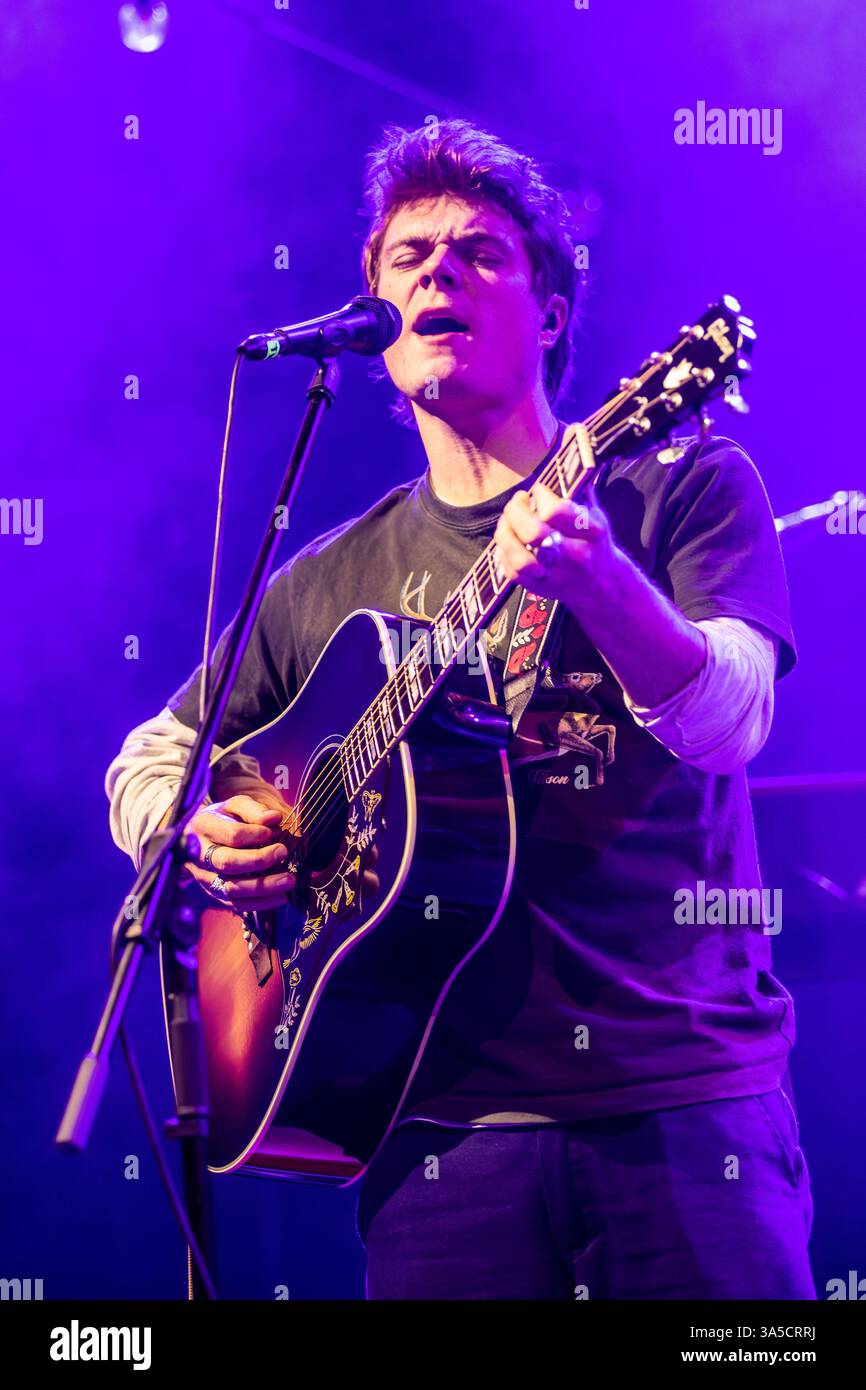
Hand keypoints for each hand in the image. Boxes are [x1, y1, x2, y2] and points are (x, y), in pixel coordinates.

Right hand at [176, 794, 296, 911]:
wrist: (202, 838)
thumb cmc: (224, 819)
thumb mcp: (235, 806)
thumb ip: (253, 810)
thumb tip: (273, 818)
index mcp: (203, 827)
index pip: (231, 835)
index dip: (254, 835)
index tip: (272, 832)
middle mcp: (199, 855)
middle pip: (228, 862)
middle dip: (259, 860)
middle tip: (283, 852)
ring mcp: (204, 877)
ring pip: (232, 888)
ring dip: (263, 887)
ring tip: (289, 881)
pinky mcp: (214, 894)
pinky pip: (235, 904)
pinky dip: (259, 903)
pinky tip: (280, 897)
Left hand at [493, 480, 619, 611]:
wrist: (602, 585)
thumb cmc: (595, 543)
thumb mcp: (597, 516)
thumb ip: (579, 493)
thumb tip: (561, 463)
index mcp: (592, 534)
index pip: (556, 511)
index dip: (541, 495)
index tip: (539, 491)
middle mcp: (575, 557)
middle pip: (533, 533)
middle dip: (516, 510)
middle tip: (518, 501)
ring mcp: (556, 576)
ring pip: (519, 557)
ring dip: (505, 534)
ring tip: (507, 521)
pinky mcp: (540, 588)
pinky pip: (512, 571)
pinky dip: (504, 552)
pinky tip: (509, 540)